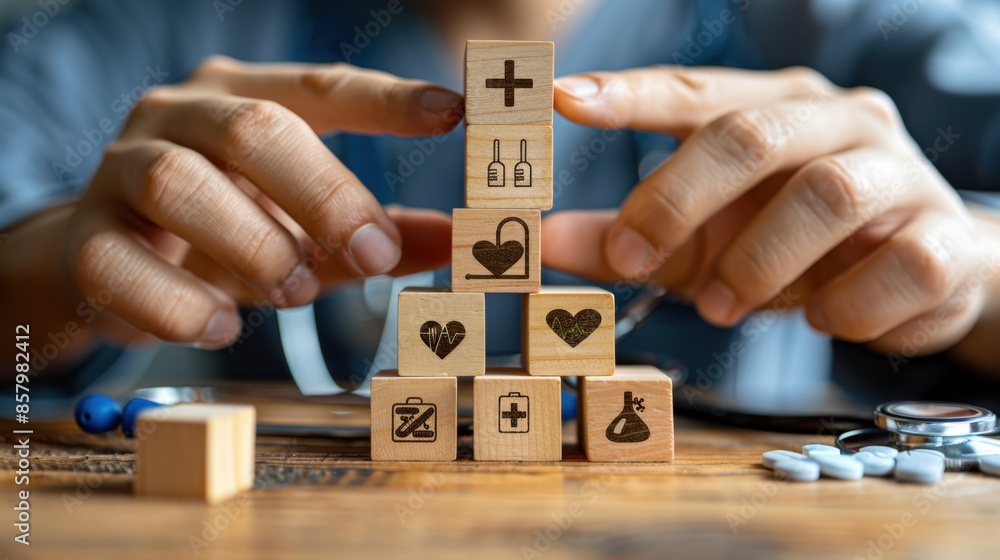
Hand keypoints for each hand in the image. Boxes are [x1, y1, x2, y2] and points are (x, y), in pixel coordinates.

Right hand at [62, 56, 459, 347]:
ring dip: (254, 242)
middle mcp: (181, 117)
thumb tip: (455, 242)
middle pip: (254, 130)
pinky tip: (222, 325)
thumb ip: (377, 232)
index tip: (453, 114)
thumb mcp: (308, 229)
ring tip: (295, 291)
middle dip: (324, 192)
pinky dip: (179, 304)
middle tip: (373, 252)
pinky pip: (119, 264)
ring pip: (180, 183)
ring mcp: (122, 171)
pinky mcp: (84, 239)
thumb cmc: (227, 233)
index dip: (387, 100)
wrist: (113, 264)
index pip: (321, 88)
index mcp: (245, 100)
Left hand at [544, 66, 996, 357]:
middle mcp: (839, 124)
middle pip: (750, 134)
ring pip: (825, 195)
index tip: (562, 100)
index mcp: (775, 107)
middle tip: (632, 259)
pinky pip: (896, 267)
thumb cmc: (792, 244)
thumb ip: (629, 237)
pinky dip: (844, 305)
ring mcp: (900, 175)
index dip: (627, 93)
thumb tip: (541, 243)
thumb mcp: (703, 239)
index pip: (693, 91)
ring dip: (758, 262)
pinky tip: (822, 318)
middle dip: (679, 199)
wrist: (921, 272)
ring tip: (721, 306)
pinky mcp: (945, 240)